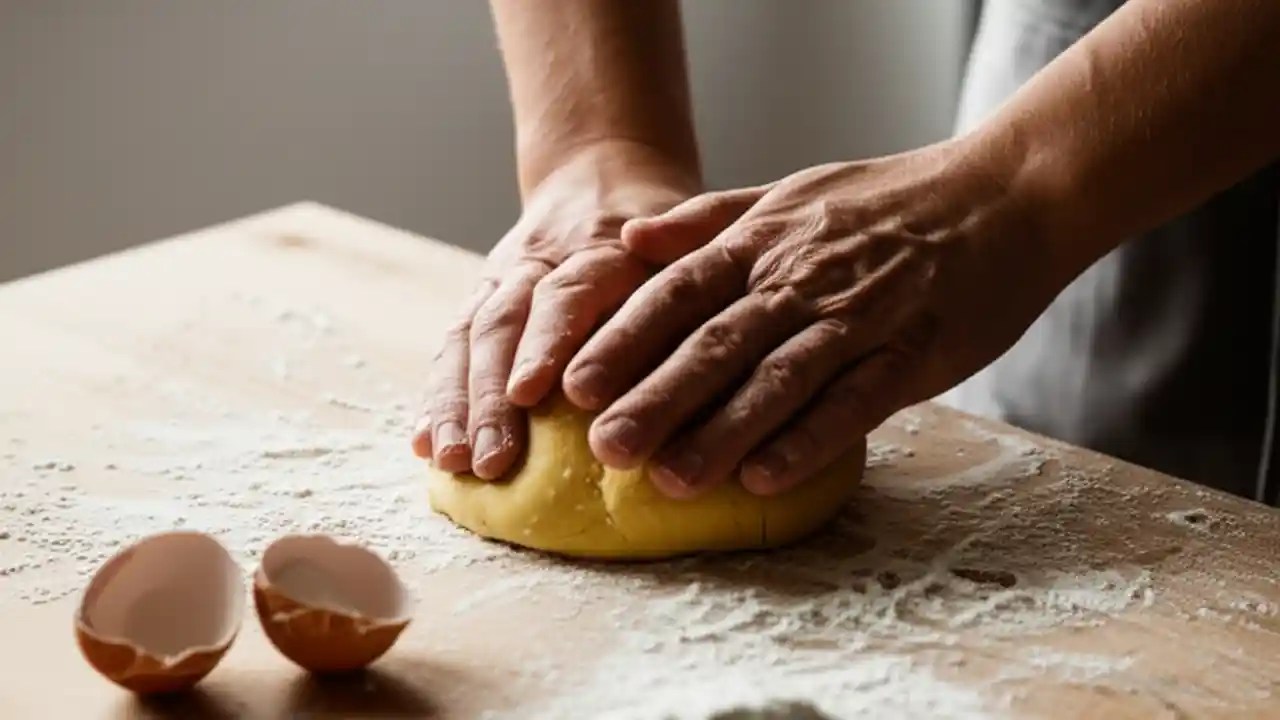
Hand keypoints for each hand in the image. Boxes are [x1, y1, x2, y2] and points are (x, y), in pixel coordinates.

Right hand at [412, 140, 695, 478]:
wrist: (602, 170)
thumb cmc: (665, 226)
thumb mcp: (691, 235)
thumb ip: (691, 278)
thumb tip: (695, 349)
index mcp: (603, 248)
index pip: (567, 292)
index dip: (546, 342)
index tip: (530, 394)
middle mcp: (542, 262)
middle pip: (505, 323)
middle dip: (491, 395)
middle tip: (490, 459)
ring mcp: (504, 278)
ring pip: (469, 336)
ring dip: (457, 402)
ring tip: (451, 461)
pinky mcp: (484, 298)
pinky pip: (453, 346)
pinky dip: (439, 396)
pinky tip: (426, 446)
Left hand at [563, 140, 1067, 497]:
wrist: (1005, 195)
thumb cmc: (888, 201)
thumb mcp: (789, 193)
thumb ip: (709, 221)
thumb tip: (629, 240)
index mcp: (763, 242)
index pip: (679, 293)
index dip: (625, 340)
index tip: (575, 385)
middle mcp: (801, 280)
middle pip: (715, 344)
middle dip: (655, 398)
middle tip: (603, 450)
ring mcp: (858, 318)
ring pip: (777, 379)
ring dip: (720, 432)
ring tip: (668, 480)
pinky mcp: (912, 354)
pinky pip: (854, 402)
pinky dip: (809, 439)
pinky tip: (765, 478)